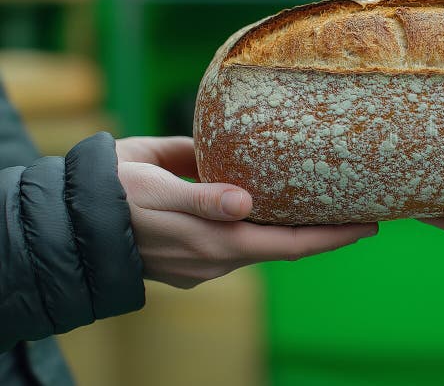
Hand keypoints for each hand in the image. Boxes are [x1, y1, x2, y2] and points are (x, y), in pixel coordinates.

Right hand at [116, 136, 377, 287]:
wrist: (70, 223)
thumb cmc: (113, 192)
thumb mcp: (154, 184)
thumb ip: (200, 197)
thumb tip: (245, 203)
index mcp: (214, 242)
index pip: (289, 245)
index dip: (331, 238)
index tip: (369, 227)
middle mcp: (217, 259)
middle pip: (284, 247)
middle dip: (325, 234)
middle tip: (362, 213)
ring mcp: (205, 263)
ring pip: (264, 245)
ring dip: (298, 230)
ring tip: (329, 206)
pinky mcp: (193, 257)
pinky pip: (242, 243)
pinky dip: (268, 228)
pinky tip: (276, 209)